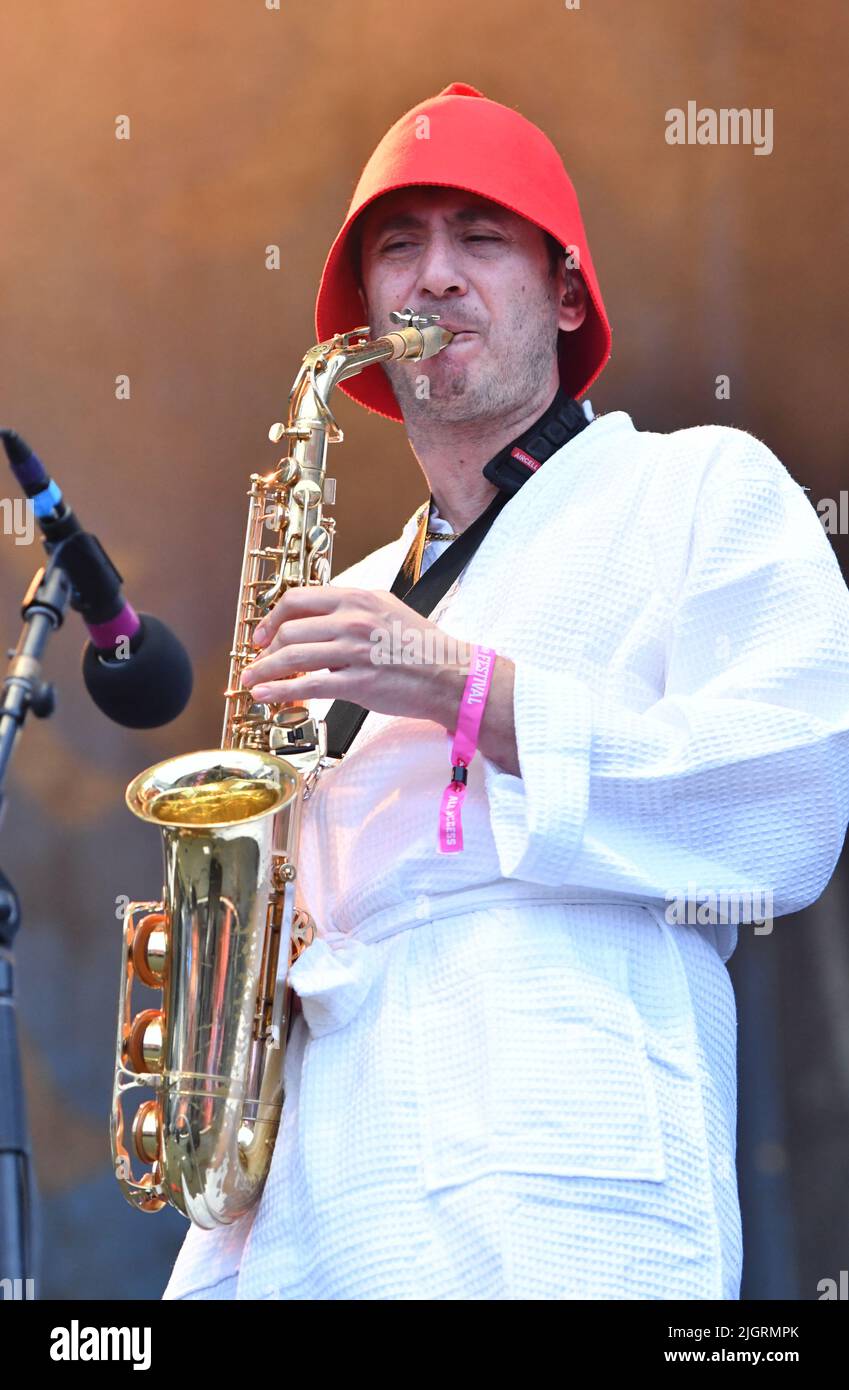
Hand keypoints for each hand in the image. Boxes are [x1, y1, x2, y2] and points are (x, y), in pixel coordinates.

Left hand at [241, 585, 470, 724]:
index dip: (272, 617)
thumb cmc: (420, 647)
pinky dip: (279, 691)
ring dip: (263, 670)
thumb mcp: (385, 610)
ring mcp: (355, 651)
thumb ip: (350, 612)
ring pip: (292, 656)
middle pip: (289, 628)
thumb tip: (316, 623)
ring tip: (250, 680)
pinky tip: (264, 695)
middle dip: (265, 649)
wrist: (450, 675)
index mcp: (357, 598)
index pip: (298, 599)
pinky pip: (308, 685)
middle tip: (257, 662)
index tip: (263, 634)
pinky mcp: (358, 682)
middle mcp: (353, 620)